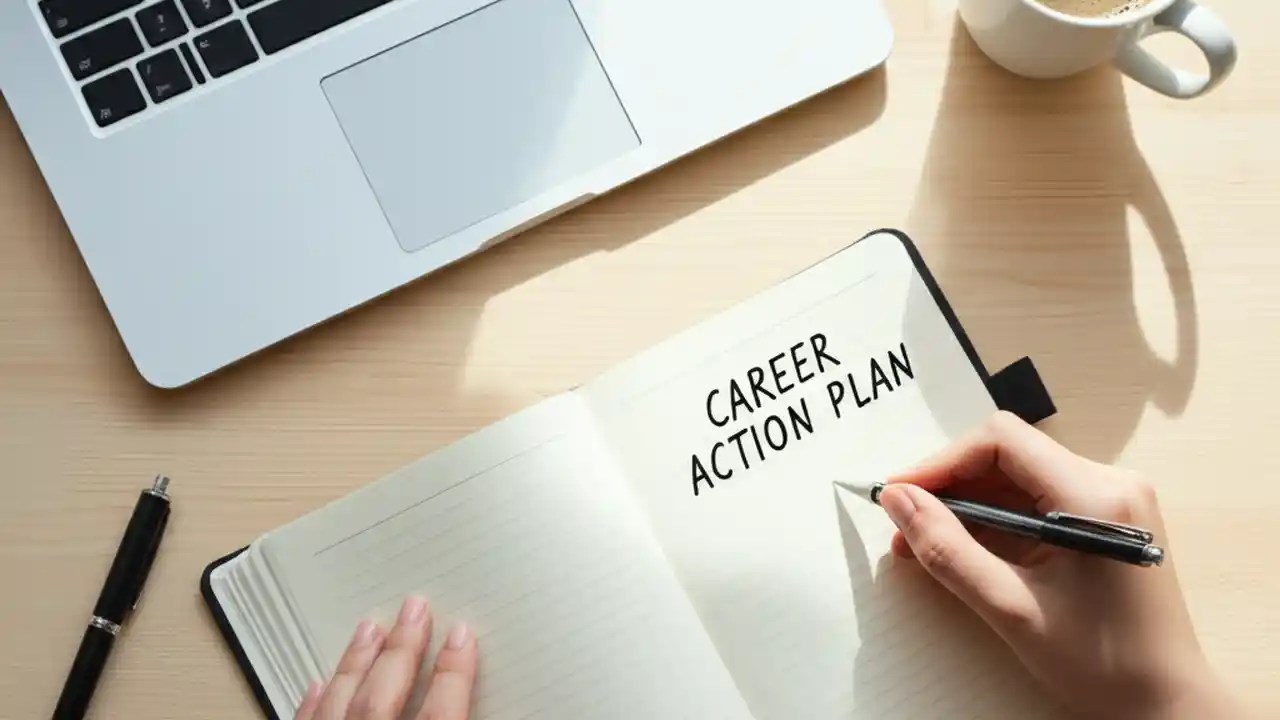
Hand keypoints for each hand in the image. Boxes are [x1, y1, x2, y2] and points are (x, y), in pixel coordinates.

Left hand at [294, 596, 477, 719]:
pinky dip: (313, 704)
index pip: (440, 714)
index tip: (461, 635)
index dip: (453, 674)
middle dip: (402, 649)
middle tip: (415, 608)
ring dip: (355, 664)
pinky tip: (318, 683)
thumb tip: (493, 702)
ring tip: (369, 628)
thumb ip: (455, 716)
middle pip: (384, 696)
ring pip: (340, 704)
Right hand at [882, 412, 1243, 719]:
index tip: (900, 494)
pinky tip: (965, 544)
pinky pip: (1038, 497)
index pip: (1002, 441)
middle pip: (1009, 454)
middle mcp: (1111, 483)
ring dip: (969, 502)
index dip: (942, 462)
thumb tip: (898, 501)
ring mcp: (1112, 500)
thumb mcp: (1010, 607)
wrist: (1166, 703)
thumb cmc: (1102, 664)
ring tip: (924, 539)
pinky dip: (997, 516)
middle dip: (950, 484)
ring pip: (1020, 475)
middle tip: (904, 521)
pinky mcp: (1107, 519)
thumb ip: (947, 549)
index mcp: (1095, 497)